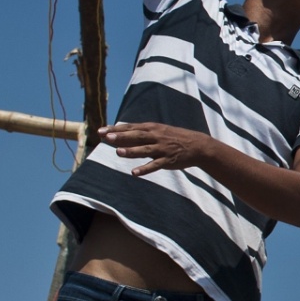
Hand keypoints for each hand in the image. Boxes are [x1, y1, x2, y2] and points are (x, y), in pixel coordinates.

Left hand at [101, 123, 217, 175]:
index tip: (101, 131)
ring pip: (144, 150)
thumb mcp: (159, 130)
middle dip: (121, 137)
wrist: (198, 145)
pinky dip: (145, 169)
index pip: (131, 127)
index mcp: (152, 128)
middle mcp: (156, 137)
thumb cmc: (175, 138)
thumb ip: (141, 132)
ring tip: (118, 152)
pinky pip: (155, 165)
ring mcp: (162, 149)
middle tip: (106, 137)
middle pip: (136, 136)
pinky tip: (134, 173)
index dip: (115, 129)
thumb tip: (121, 133)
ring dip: (131, 151)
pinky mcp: (168, 161)